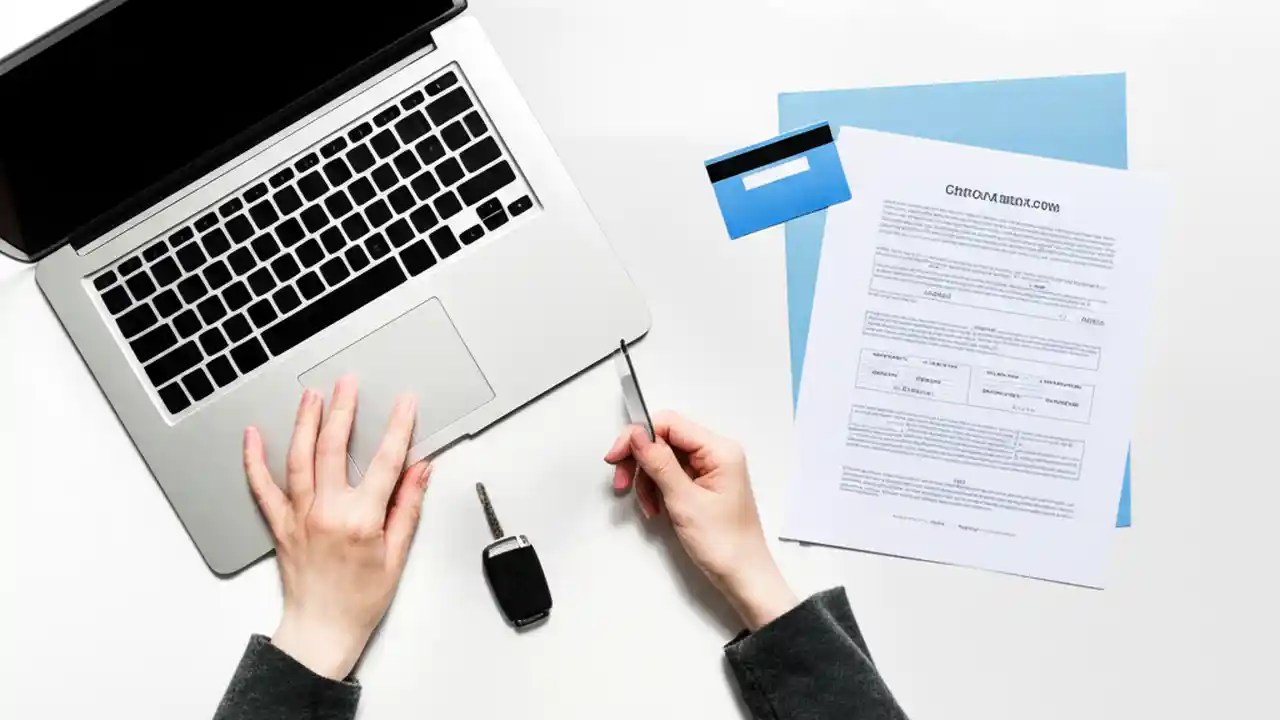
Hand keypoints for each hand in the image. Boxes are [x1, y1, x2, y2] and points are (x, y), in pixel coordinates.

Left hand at [243, 375, 430, 679]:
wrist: (320, 632)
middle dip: (343, 409)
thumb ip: (408, 507)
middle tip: (348, 383)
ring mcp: (299, 517)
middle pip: (333, 448)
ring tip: (311, 395)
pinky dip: (254, 460)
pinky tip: (252, 436)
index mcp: (360, 520)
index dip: (398, 428)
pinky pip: (262, 487)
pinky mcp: (280, 526)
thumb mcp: (397, 555)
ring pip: (298, 458)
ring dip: (305, 422)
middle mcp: (326, 513)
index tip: (406, 404)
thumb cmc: (359, 601)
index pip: (384, 462)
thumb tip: (420, 470)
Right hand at [604, 412, 797, 630]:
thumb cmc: (726, 544)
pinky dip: (657, 490)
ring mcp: (710, 469)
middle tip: (622, 481)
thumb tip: (637, 435)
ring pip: (664, 458)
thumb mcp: (684, 501)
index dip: (638, 436)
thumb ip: (659, 463)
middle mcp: (717, 454)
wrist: (742, 576)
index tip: (617, 456)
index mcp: (720, 450)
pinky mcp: (703, 484)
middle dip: (640, 461)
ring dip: (647, 480)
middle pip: (664, 439)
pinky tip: (656, 508)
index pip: (670, 424)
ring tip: (647, 506)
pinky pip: (671, 475)